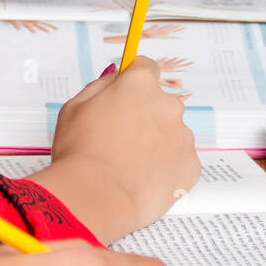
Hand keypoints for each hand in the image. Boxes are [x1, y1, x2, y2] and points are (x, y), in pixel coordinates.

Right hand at [44, 56, 200, 239]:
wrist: (97, 199)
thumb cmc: (80, 154)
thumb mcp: (74, 108)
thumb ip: (100, 85)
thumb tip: (116, 76)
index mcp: (139, 84)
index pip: (146, 67)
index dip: (133, 81)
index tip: (127, 93)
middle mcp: (167, 104)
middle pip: (160, 102)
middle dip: (144, 115)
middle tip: (119, 139)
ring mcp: (183, 136)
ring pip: (171, 133)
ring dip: (156, 143)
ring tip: (128, 165)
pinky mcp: (191, 165)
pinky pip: (179, 161)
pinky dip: (165, 168)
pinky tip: (142, 179)